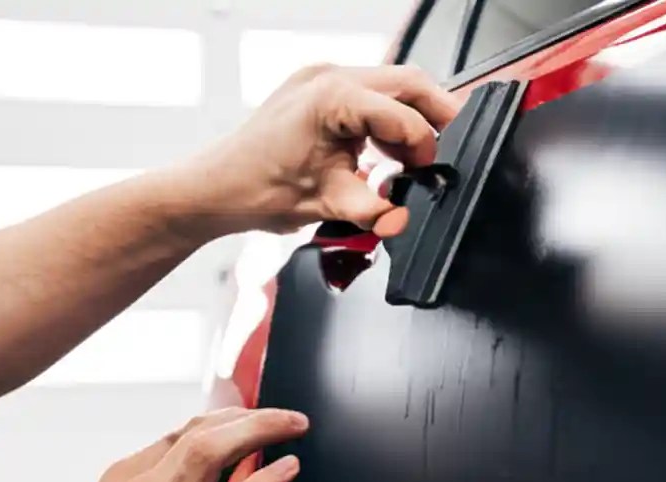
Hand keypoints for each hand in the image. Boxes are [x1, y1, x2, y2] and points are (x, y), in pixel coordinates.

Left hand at [170, 64, 460, 241]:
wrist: (218, 188)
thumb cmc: (258, 191)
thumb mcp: (328, 205)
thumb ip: (375, 211)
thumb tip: (403, 220)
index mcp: (333, 97)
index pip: (404, 112)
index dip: (424, 145)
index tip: (429, 173)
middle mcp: (330, 77)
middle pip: (409, 83)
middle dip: (436, 116)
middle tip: (447, 153)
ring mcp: (323, 79)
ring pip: (394, 85)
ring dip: (411, 119)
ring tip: (412, 159)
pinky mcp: (320, 91)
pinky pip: (371, 96)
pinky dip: (388, 121)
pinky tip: (386, 153)